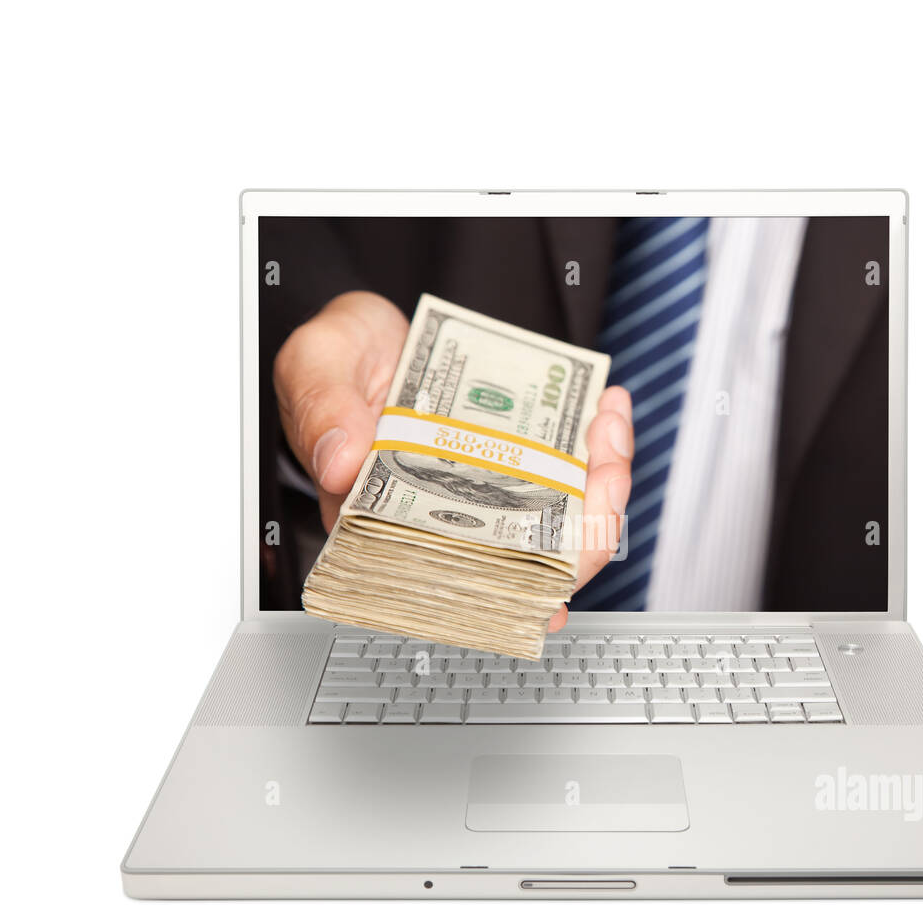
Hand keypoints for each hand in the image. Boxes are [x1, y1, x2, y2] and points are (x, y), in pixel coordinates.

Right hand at [274, 289, 632, 630]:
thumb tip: (341, 463)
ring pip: (560, 527)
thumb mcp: (315, 364)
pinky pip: (569, 479)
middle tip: (602, 469)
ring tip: (607, 427)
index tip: (548, 556)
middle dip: (582, 529)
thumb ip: (322, 408)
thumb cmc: (338, 358)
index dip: (510, 592)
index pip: (452, 585)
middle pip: (525, 566)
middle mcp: (442, 523)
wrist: (368, 329)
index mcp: (383, 527)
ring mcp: (485, 499)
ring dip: (600, 486)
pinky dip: (597, 452)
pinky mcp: (515, 467)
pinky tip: (604, 412)